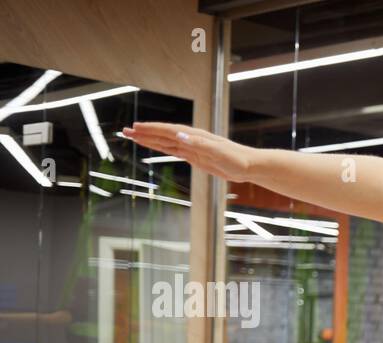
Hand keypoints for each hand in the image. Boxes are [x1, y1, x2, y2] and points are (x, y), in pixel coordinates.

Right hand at [120, 122, 254, 182]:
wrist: (249, 166)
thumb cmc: (237, 159)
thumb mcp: (218, 152)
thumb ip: (198, 144)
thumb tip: (179, 135)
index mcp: (195, 136)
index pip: (168, 131)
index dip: (151, 130)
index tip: (135, 128)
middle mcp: (191, 139)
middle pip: (163, 135)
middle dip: (144, 133)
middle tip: (125, 131)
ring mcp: (192, 148)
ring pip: (166, 142)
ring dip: (149, 139)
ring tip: (133, 137)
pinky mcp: (195, 157)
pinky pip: (174, 151)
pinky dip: (161, 148)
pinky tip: (153, 146)